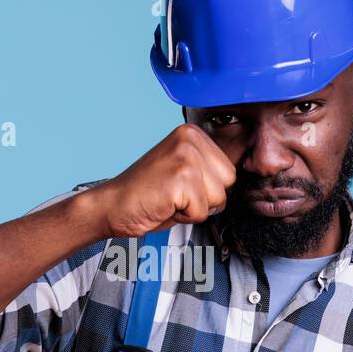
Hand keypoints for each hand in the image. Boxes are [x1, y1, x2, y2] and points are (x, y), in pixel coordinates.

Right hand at [94, 124, 237, 237]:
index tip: (180, 186)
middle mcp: (190, 139)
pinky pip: (201, 212)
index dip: (207, 189)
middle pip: (228, 183)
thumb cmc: (147, 195)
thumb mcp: (184, 172)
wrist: (113, 206)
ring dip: (194, 209)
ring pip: (218, 199)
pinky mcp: (180, 178)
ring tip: (169, 199)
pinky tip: (163, 204)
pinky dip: (184, 217)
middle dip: (205, 199)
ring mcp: (186, 157)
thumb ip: (208, 169)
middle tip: (175, 195)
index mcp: (193, 134)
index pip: (228, 172)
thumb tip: (239, 175)